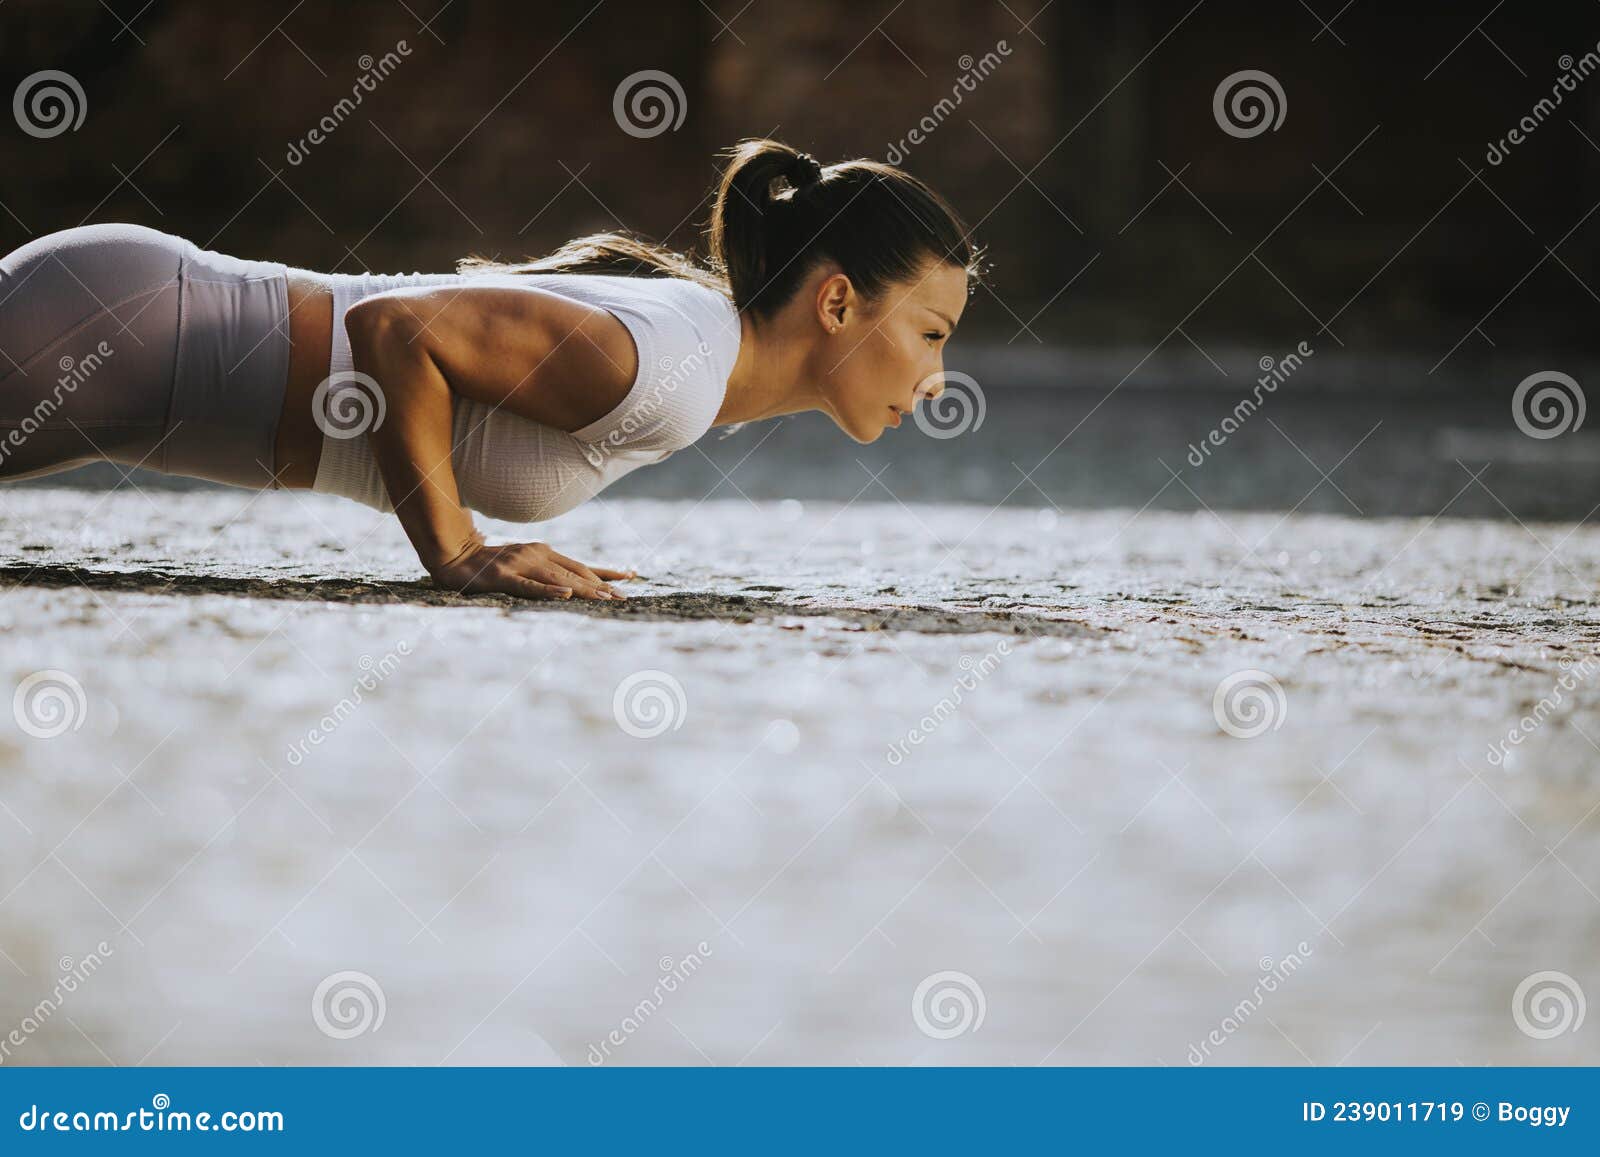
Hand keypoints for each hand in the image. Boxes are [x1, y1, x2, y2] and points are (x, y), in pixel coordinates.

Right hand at [428, 540, 634, 600]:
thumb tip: (573, 584)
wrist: (455, 555)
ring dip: (584, 590)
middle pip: (575, 572)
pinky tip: (565, 595)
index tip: (630, 579)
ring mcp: (520, 563)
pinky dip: (548, 591)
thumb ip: (547, 570)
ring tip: (606, 599)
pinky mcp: (504, 576)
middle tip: (624, 597)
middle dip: (601, 585)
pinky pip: (529, 586)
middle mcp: (537, 553)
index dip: (606, 572)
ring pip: (558, 579)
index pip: (582, 564)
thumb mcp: (525, 562)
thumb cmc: (492, 563)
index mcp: (544, 552)